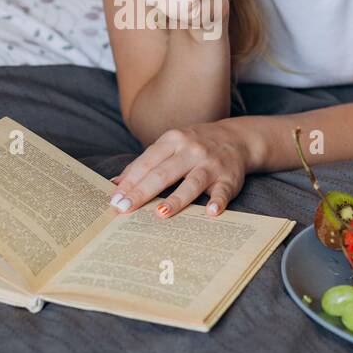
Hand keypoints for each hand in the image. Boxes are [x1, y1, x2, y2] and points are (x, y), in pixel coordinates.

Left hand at [108, 120, 251, 217]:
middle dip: (142, 192)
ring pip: (192, 182)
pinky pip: (223, 191)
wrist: (237, 139)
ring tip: (160, 213)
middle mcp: (191, 150)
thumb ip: (145, 163)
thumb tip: (116, 184)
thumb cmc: (195, 146)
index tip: (115, 200)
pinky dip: (218, 201)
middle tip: (124, 209)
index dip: (129, 182)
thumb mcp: (169, 145)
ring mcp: (211, 164)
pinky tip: (211, 212)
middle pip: (163, 173)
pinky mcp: (229, 178)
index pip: (146, 163)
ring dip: (176, 199)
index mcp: (172, 140)